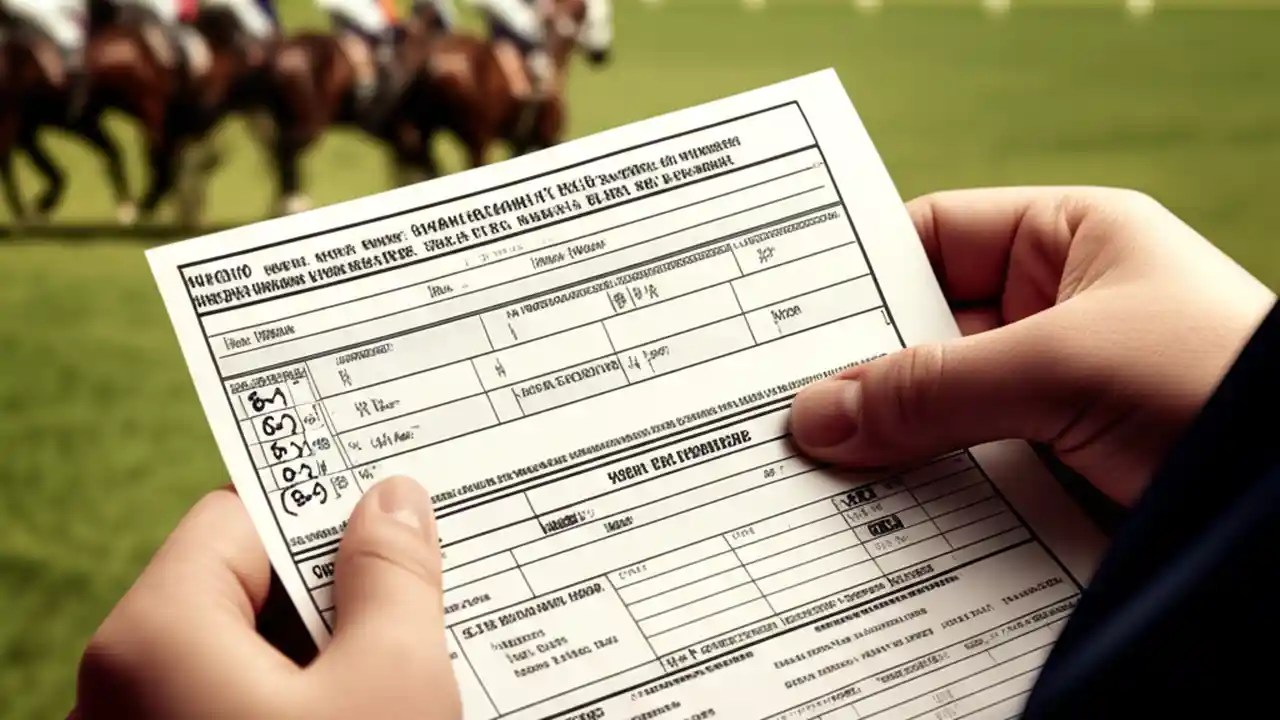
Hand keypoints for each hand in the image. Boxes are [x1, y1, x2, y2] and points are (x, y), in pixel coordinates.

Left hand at [71, 477, 460, 719]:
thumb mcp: (392, 681)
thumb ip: (394, 577)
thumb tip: (392, 501)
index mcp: (152, 639)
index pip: (237, 516)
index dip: (325, 511)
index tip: (394, 516)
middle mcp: (116, 691)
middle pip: (239, 591)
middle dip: (334, 590)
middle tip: (416, 602)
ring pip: (243, 661)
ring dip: (324, 656)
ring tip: (401, 674)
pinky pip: (237, 710)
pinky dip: (299, 706)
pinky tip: (364, 713)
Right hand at [789, 187, 1274, 505]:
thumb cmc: (1221, 385)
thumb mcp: (1065, 366)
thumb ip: (933, 387)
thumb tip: (815, 414)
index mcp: (1067, 243)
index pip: (933, 240)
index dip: (858, 273)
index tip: (778, 315)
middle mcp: (1057, 313)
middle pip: (927, 335)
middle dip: (859, 375)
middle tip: (772, 408)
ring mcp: (1059, 397)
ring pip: (944, 411)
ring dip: (888, 443)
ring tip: (805, 468)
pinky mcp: (1063, 471)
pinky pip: (973, 472)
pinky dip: (927, 494)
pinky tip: (874, 513)